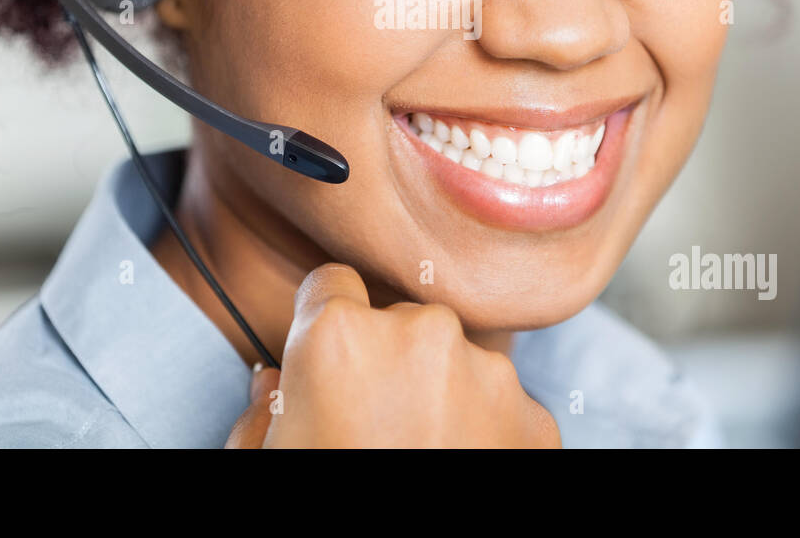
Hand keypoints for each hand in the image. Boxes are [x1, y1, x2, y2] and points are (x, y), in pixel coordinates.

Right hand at [224, 263, 559, 447]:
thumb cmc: (320, 516)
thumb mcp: (265, 465)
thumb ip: (264, 412)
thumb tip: (274, 384)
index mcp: (340, 338)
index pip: (330, 284)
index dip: (323, 322)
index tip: (326, 358)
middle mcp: (421, 333)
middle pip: (399, 321)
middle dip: (387, 362)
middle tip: (373, 427)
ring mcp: (487, 374)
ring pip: (456, 361)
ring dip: (441, 395)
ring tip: (420, 457)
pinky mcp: (535, 418)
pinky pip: (501, 405)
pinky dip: (484, 432)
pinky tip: (458, 470)